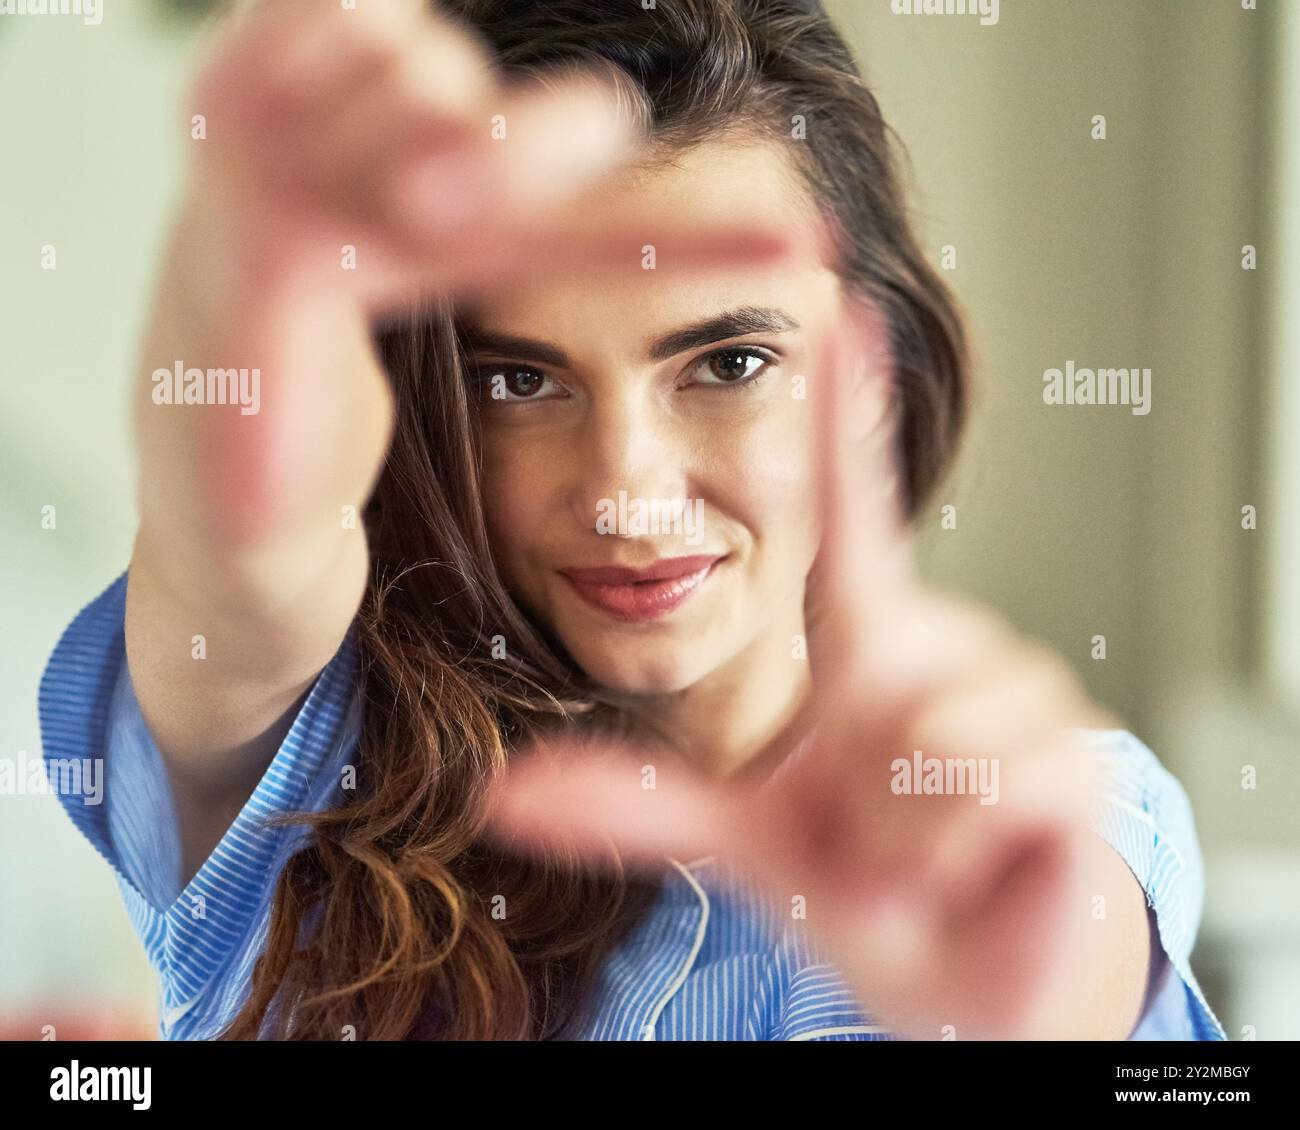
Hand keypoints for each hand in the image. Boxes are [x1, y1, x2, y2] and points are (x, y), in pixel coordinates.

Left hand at [481, 295, 1125, 1040]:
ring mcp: (1019, 694)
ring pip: (920, 753)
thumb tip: (504, 792)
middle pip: (868, 700)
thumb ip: (637, 806)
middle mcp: (947, 648)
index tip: (841, 313)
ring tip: (930, 855)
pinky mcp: (1076, 758)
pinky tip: (985, 862)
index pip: (852, 518)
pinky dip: (954, 861)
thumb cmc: (867, 888)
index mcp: (868, 648)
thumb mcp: (747, 838)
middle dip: (854, 806)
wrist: (968, 981)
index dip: (846, 419)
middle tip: (878, 843)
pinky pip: (982, 795)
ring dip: (901, 844)